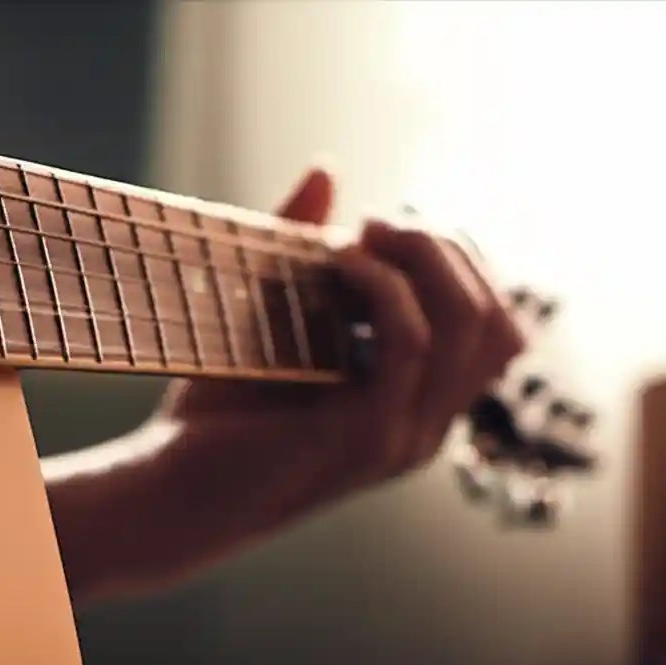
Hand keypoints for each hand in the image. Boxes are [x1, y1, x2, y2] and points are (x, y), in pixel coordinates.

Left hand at [47, 169, 526, 601]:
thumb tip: (327, 169)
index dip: (458, 260)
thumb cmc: (214, 412)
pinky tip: (334, 258)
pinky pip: (409, 342)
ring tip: (358, 234)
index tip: (385, 226)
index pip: (494, 326)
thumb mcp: (271, 318)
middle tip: (378, 223)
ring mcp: (401, 436)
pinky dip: (381, 284)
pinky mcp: (364, 435)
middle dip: (449, 250)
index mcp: (416, 406)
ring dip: (423, 258)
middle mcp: (423, 427)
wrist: (167, 494)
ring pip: (469, 326)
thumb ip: (304, 251)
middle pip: (498, 321)